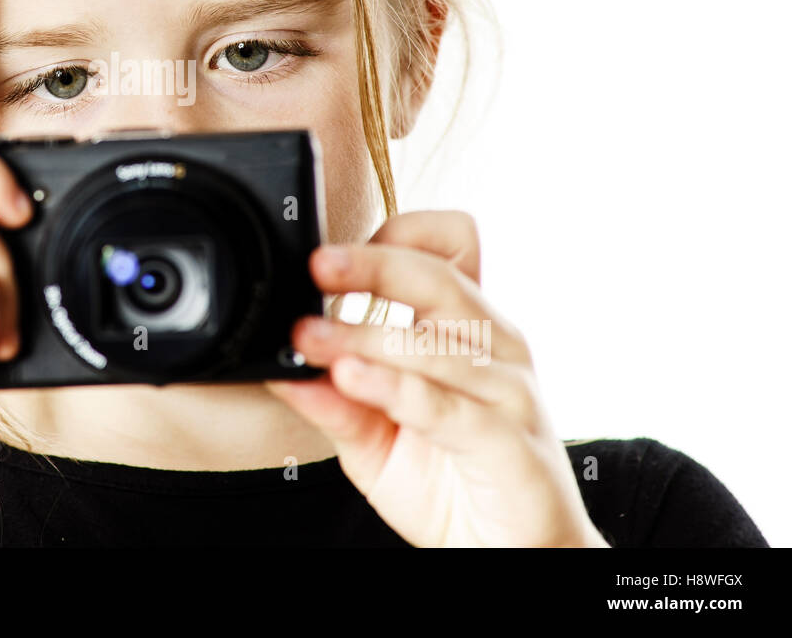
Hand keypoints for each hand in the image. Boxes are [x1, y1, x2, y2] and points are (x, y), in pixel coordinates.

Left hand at [265, 210, 607, 546]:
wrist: (513, 555)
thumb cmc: (453, 482)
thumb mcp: (374, 438)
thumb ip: (334, 401)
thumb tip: (279, 369)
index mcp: (464, 330)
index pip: (450, 248)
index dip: (397, 236)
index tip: (329, 255)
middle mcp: (493, 348)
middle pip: (439, 279)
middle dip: (372, 266)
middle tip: (317, 267)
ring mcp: (508, 392)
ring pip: (438, 342)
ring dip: (365, 335)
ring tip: (311, 337)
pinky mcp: (510, 442)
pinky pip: (451, 406)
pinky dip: (398, 388)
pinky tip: (354, 379)